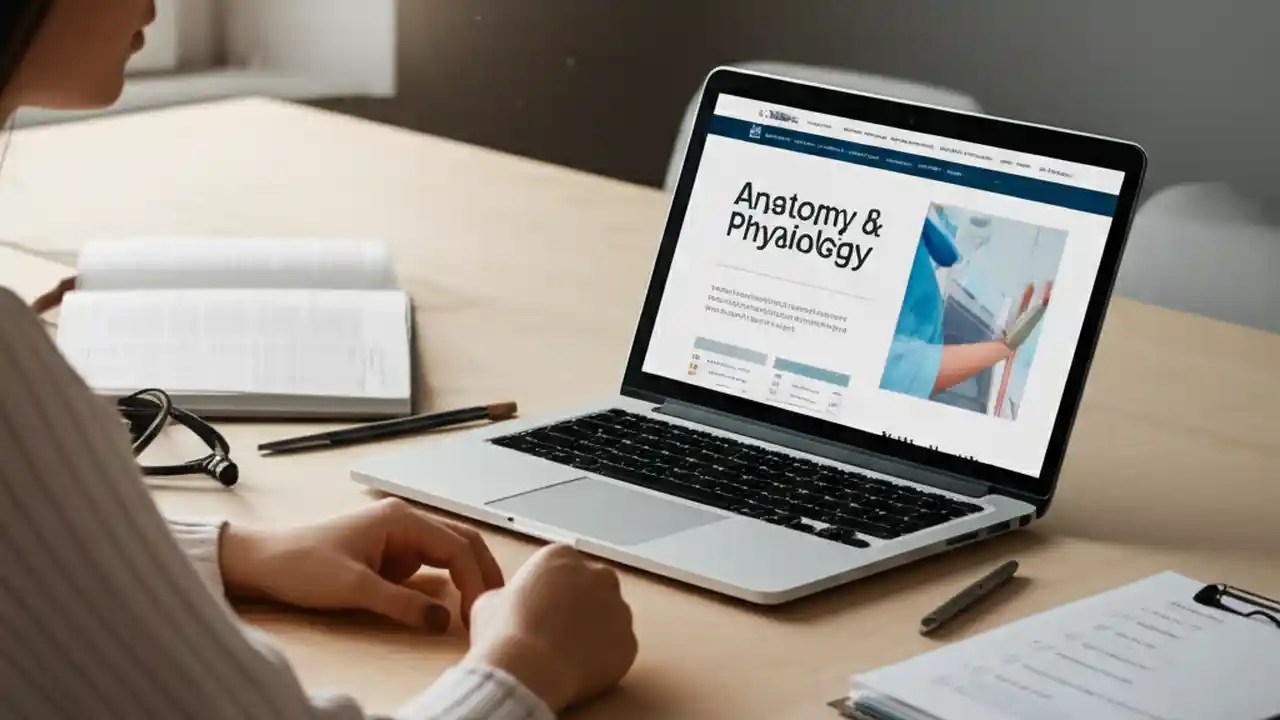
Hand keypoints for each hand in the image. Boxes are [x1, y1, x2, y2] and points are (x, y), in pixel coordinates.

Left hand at [220, 498, 502, 630]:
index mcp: (401, 519)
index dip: (474, 579)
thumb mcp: (353, 589)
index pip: (456, 546)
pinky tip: (454, 601)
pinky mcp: (390, 552)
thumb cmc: (301, 564)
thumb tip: (443, 622)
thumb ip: (402, 604)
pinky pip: (430, 563)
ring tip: (482, 605)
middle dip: (482, 571)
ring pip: (449, 551)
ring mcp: (398, 535)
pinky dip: (448, 580)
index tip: (481, 611)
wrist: (262, 561)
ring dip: (467, 574)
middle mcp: (405, 521)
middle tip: (498, 604)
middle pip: (461, 541)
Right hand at [465, 544, 636, 711]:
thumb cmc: (503, 633)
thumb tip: (511, 604)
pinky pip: (618, 647)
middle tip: (557, 630)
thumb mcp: (488, 602)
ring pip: (610, 617)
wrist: (526, 670)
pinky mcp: (629, 641)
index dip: (551, 590)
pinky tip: (580, 669)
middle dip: (580, 604)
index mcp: (562, 556)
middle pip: (593, 586)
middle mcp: (597, 575)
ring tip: (567, 654)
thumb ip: (509, 594)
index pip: (564, 567)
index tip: (541, 610)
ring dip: (595, 630)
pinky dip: (605, 657)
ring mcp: (618, 608)